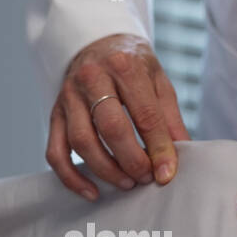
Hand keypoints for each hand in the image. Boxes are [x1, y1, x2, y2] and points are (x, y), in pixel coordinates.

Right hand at [47, 34, 191, 199]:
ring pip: (81, 141)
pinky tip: (92, 191)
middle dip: (131, 160)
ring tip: (127, 183)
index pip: (144, 114)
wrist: (97, 45)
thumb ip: (169, 118)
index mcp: (124, 67)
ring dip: (106, 170)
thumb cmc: (132, 67)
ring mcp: (68, 97)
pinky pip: (55, 152)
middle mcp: (92, 78)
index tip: (166, 173)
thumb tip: (182, 154)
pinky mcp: (55, 114)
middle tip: (145, 178)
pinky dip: (71, 177)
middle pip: (111, 127)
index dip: (158, 148)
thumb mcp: (158, 81)